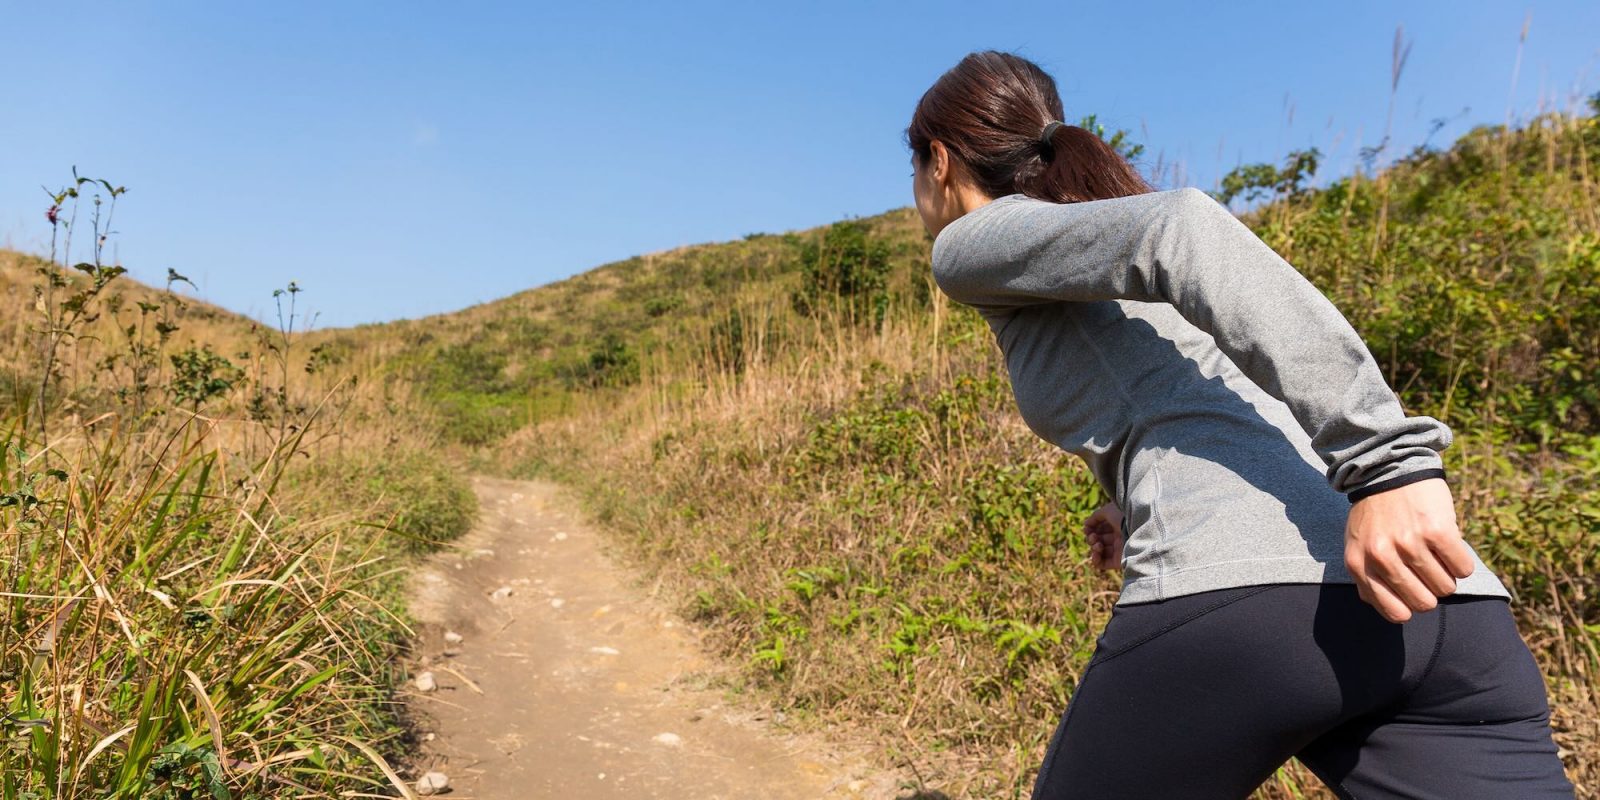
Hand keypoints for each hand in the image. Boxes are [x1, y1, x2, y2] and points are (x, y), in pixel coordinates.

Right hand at [1084, 502, 1124, 571]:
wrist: (1137, 529)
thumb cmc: (1124, 517)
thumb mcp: (1108, 511)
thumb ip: (1095, 516)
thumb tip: (1086, 524)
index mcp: (1117, 525)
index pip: (1100, 529)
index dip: (1091, 529)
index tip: (1087, 528)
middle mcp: (1118, 537)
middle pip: (1098, 540)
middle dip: (1092, 538)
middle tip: (1094, 537)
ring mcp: (1118, 549)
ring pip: (1099, 551)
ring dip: (1094, 548)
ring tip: (1098, 545)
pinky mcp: (1119, 561)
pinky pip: (1102, 564)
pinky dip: (1095, 560)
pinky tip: (1095, 554)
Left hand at [1344, 477, 1475, 622]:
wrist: (1387, 467)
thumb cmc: (1375, 512)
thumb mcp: (1357, 545)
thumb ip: (1367, 578)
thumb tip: (1387, 609)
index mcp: (1360, 565)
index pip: (1396, 613)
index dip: (1411, 605)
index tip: (1414, 589)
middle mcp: (1381, 557)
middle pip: (1425, 604)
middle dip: (1432, 591)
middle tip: (1427, 569)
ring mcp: (1409, 543)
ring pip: (1447, 588)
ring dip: (1447, 575)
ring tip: (1435, 553)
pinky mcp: (1436, 530)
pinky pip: (1463, 568)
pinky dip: (1461, 561)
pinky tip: (1448, 545)